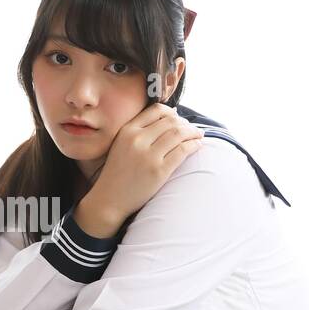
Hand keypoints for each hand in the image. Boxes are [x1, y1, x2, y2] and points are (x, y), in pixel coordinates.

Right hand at [88, 103, 204, 222]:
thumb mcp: (121, 143)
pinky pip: (182, 151)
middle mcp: (137, 140)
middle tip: (193, 129)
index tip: (179, 119)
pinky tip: (197, 146)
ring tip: (198, 136)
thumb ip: (140, 129)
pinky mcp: (158, 171)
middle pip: (171, 121)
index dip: (172, 113)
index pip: (157, 110)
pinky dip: (193, 146)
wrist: (110, 199)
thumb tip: (172, 114)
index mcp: (127, 131)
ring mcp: (148, 156)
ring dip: (193, 133)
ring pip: (179, 134)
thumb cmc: (118, 172)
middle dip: (186, 123)